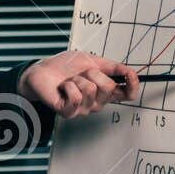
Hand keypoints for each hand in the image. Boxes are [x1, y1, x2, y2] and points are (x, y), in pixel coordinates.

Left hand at [19, 50, 140, 118]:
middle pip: (109, 87)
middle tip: (81, 73)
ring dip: (77, 78)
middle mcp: (97, 103)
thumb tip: (131, 72)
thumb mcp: (92, 61)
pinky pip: (76, 97)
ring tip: (70, 80)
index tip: (129, 75)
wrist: (41, 70)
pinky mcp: (69, 112)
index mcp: (105, 91)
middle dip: (93, 73)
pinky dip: (67, 86)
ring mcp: (83, 109)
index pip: (128, 95)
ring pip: (90, 89)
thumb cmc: (65, 67)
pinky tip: (63, 87)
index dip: (133, 86)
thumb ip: (113, 67)